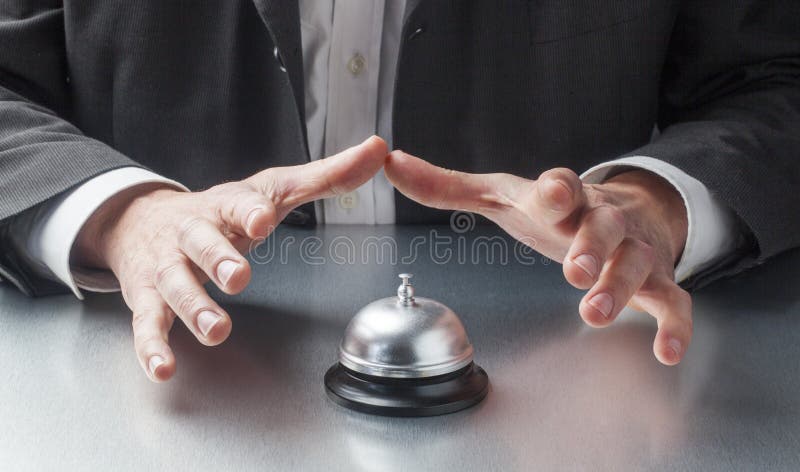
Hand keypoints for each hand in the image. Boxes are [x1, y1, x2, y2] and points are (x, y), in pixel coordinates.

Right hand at [74, 136, 388, 380]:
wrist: (141, 220)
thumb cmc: (217, 210)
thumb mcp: (270, 191)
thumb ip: (324, 178)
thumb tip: (375, 150)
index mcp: (223, 206)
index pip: (236, 204)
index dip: (248, 211)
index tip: (260, 218)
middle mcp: (190, 234)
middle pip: (200, 244)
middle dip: (218, 260)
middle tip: (239, 277)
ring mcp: (166, 267)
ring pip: (175, 286)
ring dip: (194, 308)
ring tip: (216, 330)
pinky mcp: (148, 299)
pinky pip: (148, 323)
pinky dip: (152, 347)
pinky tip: (164, 367)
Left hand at [385, 152, 691, 364]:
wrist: (626, 209)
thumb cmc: (555, 208)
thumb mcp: (503, 194)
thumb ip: (447, 186)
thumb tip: (392, 163)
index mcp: (564, 198)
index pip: (562, 186)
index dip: (557, 189)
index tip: (551, 192)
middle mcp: (603, 220)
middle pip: (604, 227)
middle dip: (590, 248)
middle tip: (574, 271)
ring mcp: (633, 250)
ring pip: (635, 264)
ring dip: (619, 289)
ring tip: (594, 313)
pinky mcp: (657, 280)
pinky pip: (674, 301)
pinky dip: (675, 325)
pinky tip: (666, 352)